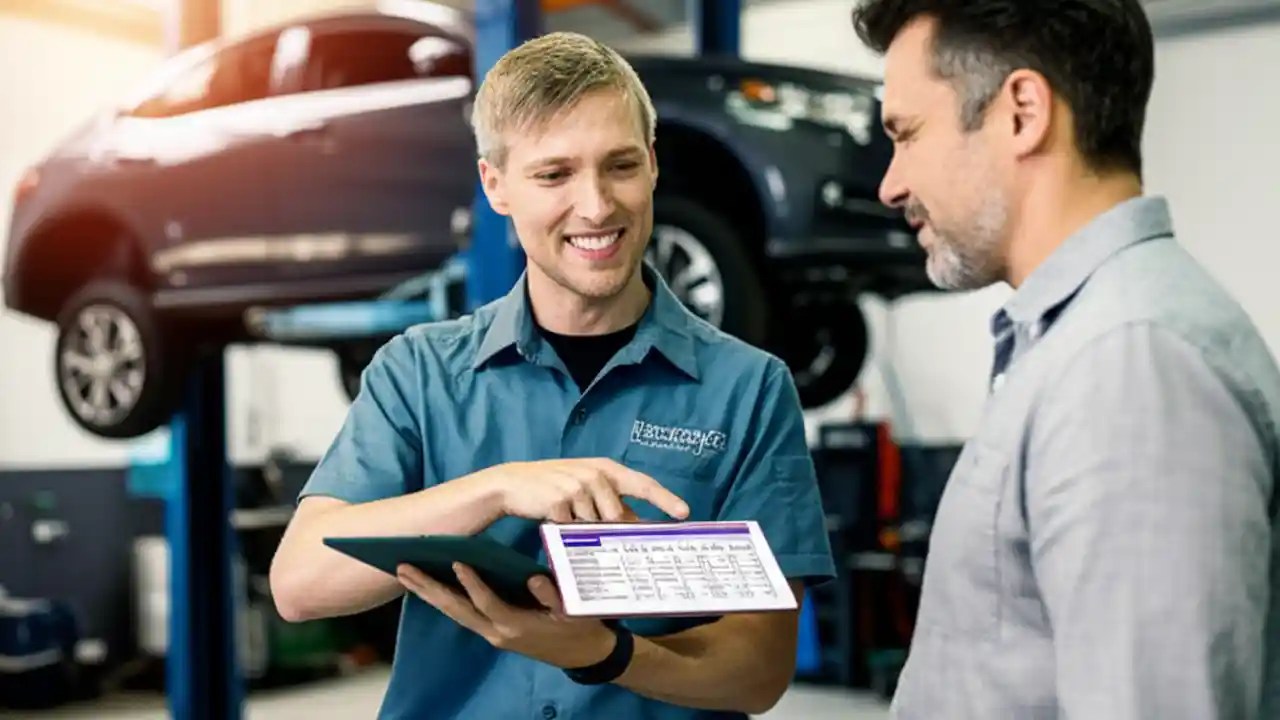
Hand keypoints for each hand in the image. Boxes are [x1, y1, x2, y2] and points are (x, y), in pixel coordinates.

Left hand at [397, 562, 617, 668]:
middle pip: (457, 610)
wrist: (583, 654)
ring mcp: (492, 634)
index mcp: (517, 626)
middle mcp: (497, 633)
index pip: (488, 603)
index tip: (457, 562)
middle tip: (405, 568)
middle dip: (429, 589)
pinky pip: (462, 615)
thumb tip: (534, 578)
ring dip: (429, 594)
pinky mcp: (492, 632)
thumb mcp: (574, 612)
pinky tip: (429, 587)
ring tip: (406, 574)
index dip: (473, 584)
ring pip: (454, 614)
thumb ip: (553, 596)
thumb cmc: (579, 627)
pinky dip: (443, 600)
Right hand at [487, 457, 689, 522]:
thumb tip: (638, 525)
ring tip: (565, 517)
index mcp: (606, 469)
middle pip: (618, 515)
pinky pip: (572, 528)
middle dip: (611, 530)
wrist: (513, 484)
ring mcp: (578, 486)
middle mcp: (596, 474)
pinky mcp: (559, 501)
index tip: (684, 513)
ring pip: (595, 524)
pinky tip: (553, 518)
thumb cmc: (555, 488)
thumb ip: (612, 503)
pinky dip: (565, 529)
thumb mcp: (587, 489)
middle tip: (595, 533)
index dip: (664, 498)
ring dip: (583, 528)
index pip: (642, 484)